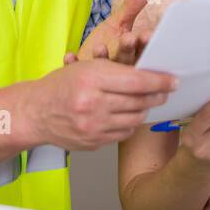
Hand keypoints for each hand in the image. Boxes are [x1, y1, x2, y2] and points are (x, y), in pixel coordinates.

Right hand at [26, 56, 177, 150]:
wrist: (36, 112)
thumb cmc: (63, 85)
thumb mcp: (88, 67)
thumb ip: (118, 70)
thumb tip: (150, 75)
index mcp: (92, 79)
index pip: (137, 81)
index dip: (160, 81)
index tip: (173, 80)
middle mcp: (92, 104)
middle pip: (139, 101)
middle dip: (158, 96)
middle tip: (166, 91)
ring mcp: (93, 126)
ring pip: (135, 119)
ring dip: (145, 109)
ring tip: (148, 102)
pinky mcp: (93, 142)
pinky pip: (124, 134)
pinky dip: (130, 124)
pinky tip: (130, 115)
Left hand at [68, 0, 153, 65]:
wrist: (86, 65)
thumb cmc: (108, 43)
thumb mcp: (119, 22)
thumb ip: (132, 5)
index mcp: (134, 52)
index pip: (144, 47)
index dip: (146, 42)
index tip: (147, 34)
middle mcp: (121, 65)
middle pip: (128, 58)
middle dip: (128, 49)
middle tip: (129, 38)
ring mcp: (102, 72)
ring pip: (106, 67)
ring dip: (103, 58)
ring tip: (100, 47)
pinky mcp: (85, 76)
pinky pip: (80, 71)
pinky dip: (75, 64)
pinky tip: (70, 56)